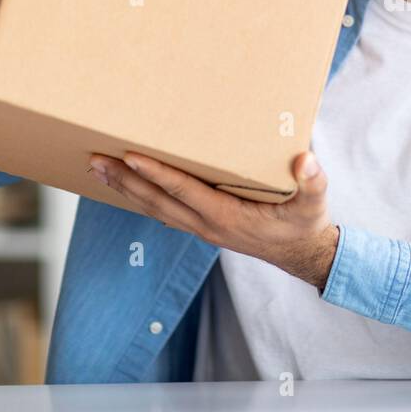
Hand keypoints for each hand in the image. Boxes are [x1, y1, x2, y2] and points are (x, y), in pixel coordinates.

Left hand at [87, 150, 340, 291]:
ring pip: (155, 209)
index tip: (131, 156)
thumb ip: (313, 182)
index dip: (157, 174)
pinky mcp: (203, 228)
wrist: (302, 254)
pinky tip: (128, 187)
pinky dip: (141, 199)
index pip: (184, 192)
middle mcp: (207, 225)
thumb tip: (306, 161)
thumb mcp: (314, 203)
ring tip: (99, 170)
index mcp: (227, 216)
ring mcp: (202, 229)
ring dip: (126, 190)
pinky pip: (164, 213)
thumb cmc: (305, 224)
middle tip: (96, 160)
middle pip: (157, 202)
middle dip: (125, 181)